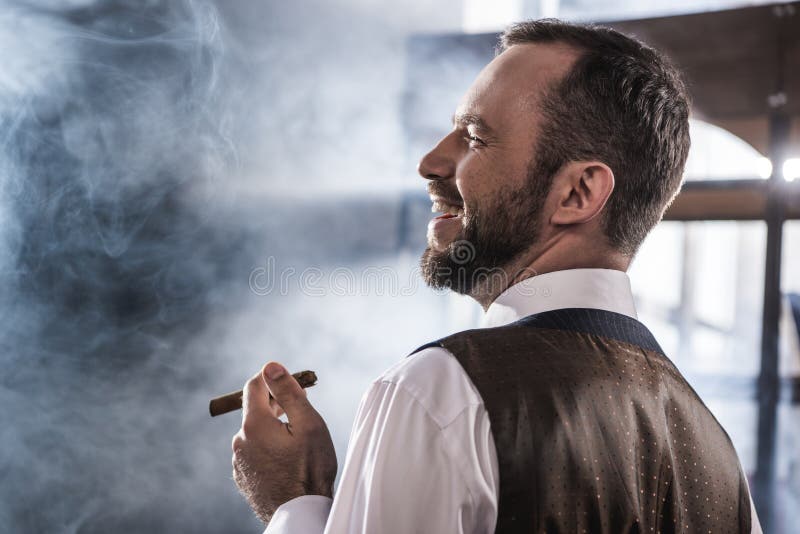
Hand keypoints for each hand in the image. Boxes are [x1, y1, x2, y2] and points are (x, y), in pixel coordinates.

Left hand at [232, 361, 336, 524]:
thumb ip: (289, 392)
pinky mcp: (243, 477)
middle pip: (254, 409)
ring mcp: (239, 461)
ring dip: (272, 428)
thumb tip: (271, 366)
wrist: (301, 514)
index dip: (271, 378)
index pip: (254, 385)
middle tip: (301, 409)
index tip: (290, 381)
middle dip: (276, 404)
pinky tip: (286, 460)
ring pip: (255, 432)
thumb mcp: (309, 424)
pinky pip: (254, 452)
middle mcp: (240, 440)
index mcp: (254, 424)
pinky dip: (267, 448)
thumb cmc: (310, 468)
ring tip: (296, 441)